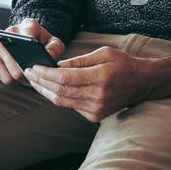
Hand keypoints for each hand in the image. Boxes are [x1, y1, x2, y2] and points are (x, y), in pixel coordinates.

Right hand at [0, 18, 63, 85]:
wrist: (24, 42)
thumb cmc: (41, 43)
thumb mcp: (52, 43)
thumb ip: (55, 48)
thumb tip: (48, 56)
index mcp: (28, 25)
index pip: (27, 33)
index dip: (29, 41)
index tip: (35, 50)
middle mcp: (9, 32)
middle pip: (19, 61)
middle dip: (31, 72)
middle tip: (38, 74)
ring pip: (13, 73)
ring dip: (23, 79)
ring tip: (30, 75)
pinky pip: (5, 78)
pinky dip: (15, 81)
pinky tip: (20, 76)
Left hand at [24, 46, 147, 122]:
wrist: (142, 83)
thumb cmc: (123, 64)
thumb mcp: (103, 53)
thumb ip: (79, 60)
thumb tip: (56, 65)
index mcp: (100, 77)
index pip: (65, 78)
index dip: (46, 74)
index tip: (33, 67)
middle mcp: (98, 96)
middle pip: (60, 91)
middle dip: (41, 82)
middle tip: (29, 73)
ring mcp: (96, 108)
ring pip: (62, 101)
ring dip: (45, 91)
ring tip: (35, 81)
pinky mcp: (95, 116)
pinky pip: (71, 106)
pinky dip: (58, 97)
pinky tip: (49, 89)